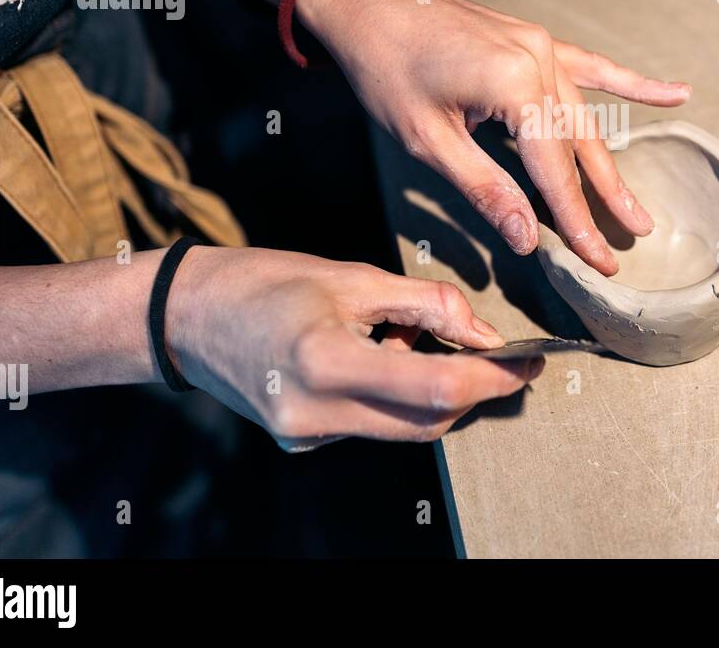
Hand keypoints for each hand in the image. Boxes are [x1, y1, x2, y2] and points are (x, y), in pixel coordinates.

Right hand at [166, 246, 542, 447]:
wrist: (186, 315)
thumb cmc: (265, 282)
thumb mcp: (353, 276)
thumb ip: (426, 305)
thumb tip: (484, 334)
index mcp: (326, 362)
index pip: (436, 387)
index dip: (494, 378)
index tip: (532, 363)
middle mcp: (315, 413)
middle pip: (429, 420)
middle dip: (475, 389)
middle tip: (503, 355)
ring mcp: (307, 435)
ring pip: (405, 428)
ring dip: (438, 392)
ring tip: (422, 339)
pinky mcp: (304, 440)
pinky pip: (375, 425)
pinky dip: (400, 396)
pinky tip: (387, 356)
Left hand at [204, 0, 690, 274]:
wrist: (365, 3)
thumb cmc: (385, 70)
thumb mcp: (427, 140)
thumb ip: (485, 188)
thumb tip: (528, 238)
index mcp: (513, 85)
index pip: (555, 170)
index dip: (576, 221)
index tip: (600, 261)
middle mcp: (538, 59)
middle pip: (577, 145)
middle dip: (601, 200)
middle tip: (630, 243)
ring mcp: (540, 45)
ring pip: (585, 116)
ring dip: (609, 164)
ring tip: (637, 210)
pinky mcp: (533, 39)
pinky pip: (591, 67)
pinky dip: (630, 84)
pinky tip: (675, 93)